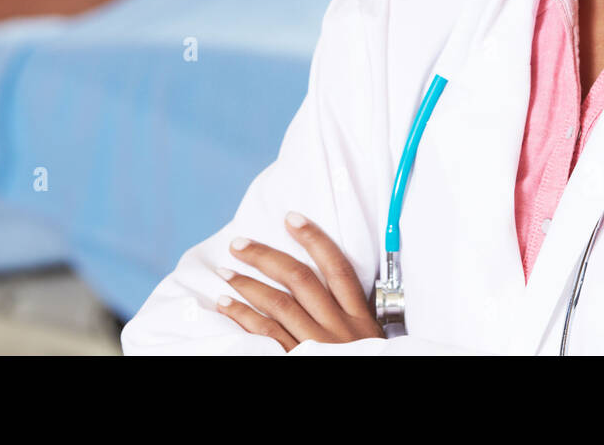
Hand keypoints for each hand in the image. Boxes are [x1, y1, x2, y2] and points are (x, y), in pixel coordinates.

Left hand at [214, 212, 385, 351]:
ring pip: (279, 304)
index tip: (291, 218)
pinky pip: (266, 335)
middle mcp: (339, 328)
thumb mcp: (368, 342)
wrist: (378, 387)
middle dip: (266, 257)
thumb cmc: (367, 363)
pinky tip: (225, 305)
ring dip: (247, 284)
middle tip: (240, 243)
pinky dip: (243, 317)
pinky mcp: (298, 361)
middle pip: (300, 280)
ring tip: (225, 271)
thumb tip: (324, 289)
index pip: (338, 268)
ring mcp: (318, 346)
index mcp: (359, 319)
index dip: (315, 238)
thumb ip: (348, 317)